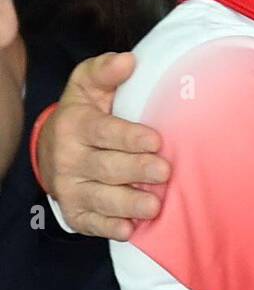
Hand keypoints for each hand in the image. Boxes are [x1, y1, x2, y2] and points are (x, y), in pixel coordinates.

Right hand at [37, 51, 169, 238]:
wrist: (53, 150)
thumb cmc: (85, 114)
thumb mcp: (88, 86)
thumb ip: (106, 71)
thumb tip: (129, 60)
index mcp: (76, 125)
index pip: (103, 132)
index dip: (130, 137)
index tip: (155, 140)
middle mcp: (69, 159)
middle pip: (106, 167)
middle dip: (136, 170)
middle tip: (164, 171)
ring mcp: (71, 188)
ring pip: (100, 198)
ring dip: (128, 203)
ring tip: (154, 205)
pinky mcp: (75, 213)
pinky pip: (92, 224)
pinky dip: (109, 228)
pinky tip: (128, 229)